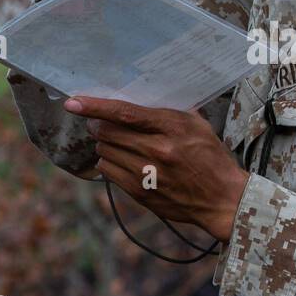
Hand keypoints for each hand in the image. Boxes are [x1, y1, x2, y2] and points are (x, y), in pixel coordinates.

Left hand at [65, 96, 249, 242]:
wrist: (222, 199)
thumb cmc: (211, 157)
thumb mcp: (198, 125)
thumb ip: (169, 110)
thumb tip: (139, 96)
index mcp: (172, 128)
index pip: (125, 113)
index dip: (95, 106)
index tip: (73, 103)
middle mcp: (157, 151)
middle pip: (108, 132)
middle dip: (99, 125)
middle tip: (101, 123)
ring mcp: (147, 175)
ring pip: (104, 152)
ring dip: (105, 145)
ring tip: (120, 144)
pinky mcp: (140, 193)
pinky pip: (107, 172)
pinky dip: (109, 163)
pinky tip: (124, 161)